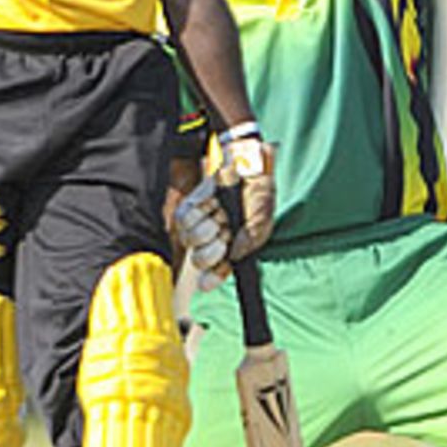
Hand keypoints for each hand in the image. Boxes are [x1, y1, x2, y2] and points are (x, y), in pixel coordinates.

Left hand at [172, 129, 275, 290]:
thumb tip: (236, 256)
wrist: (247, 161)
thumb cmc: (258, 191)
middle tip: (221, 238)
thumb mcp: (263, 217)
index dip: (212, 278)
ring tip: (217, 217)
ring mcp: (202, 220)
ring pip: (190, 240)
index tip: (205, 286)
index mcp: (234, 244)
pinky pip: (183, 219)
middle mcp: (216, 236)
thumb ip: (252, 238)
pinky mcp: (192, 204)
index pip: (220, 268)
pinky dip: (194, 215)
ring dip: (203, 231)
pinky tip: (207, 207)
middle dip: (209, 252)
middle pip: (201, 258)